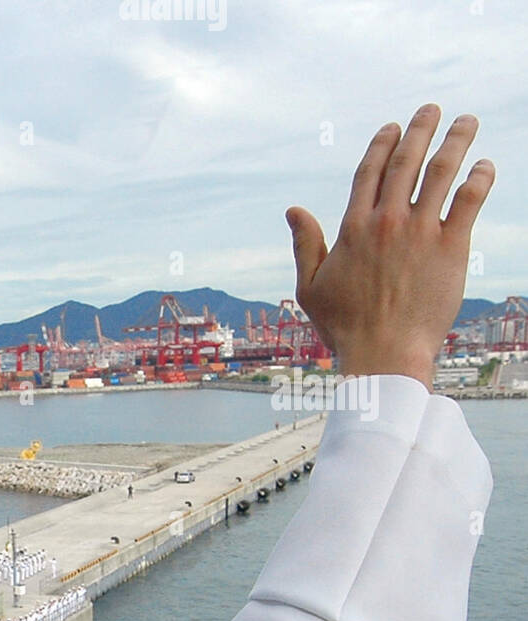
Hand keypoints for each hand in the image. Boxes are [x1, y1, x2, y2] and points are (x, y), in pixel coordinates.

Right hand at [285, 105, 494, 389]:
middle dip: (421, 129)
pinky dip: (479, 177)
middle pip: (407, 162)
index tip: (394, 127)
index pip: (370, 172)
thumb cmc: (344, 327)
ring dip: (456, 141)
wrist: (384, 352)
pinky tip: (485, 165)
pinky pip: (469, 200)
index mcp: (353, 228)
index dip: (383, 144)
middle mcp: (387, 222)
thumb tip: (293, 210)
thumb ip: (305, 244)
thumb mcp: (310, 287)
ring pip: (442, 172)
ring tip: (467, 122)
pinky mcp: (451, 247)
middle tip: (432, 110)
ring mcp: (420, 232)